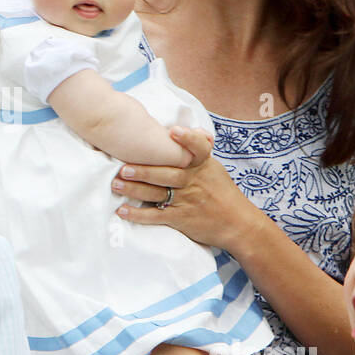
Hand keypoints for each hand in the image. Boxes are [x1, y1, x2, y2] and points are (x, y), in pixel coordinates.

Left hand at [112, 128, 255, 250]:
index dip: (187, 139)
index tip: (173, 131)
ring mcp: (187, 201)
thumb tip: (179, 129)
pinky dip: (139, 214)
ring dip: (135, 190)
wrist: (238, 225)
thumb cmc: (222, 193)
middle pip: (168, 174)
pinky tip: (122, 211)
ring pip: (158, 194)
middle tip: (123, 167)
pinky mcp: (181, 219)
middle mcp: (194, 182)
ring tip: (116, 184)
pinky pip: (157, 216)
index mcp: (203, 166)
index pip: (198, 149)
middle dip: (145, 170)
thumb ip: (196, 153)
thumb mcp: (214, 169)